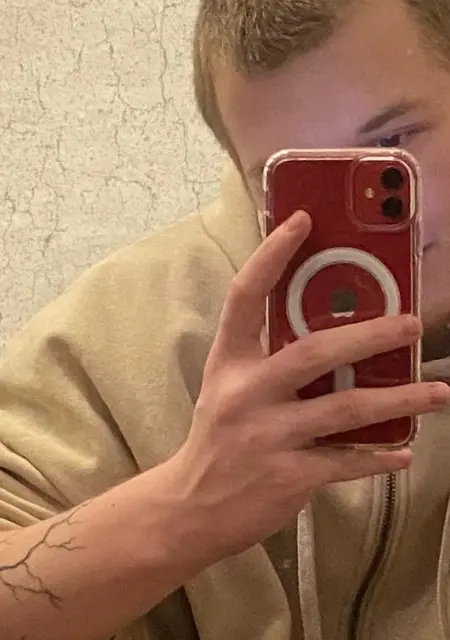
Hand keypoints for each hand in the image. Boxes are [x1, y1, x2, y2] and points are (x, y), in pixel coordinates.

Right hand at [175, 211, 449, 559]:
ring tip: (437, 392)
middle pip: (316, 351)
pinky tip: (403, 450)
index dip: (272, 254)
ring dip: (399, 399)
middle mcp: (248, 393)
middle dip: (371, 335)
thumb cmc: (216, 438)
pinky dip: (380, 456)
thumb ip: (266, 359)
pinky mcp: (290, 476)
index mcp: (230, 363)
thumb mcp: (226, 388)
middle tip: (410, 324)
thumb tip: (327, 334)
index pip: (246, 296)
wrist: (190, 505)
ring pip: (346, 408)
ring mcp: (269, 436)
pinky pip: (347, 461)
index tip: (303, 220)